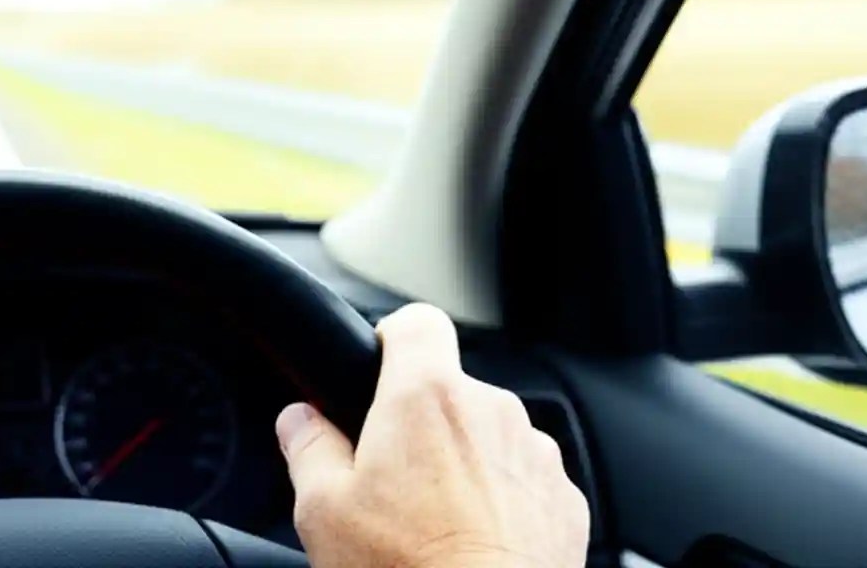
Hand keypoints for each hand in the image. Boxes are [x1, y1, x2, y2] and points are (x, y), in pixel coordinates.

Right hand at [276, 303, 589, 567]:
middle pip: (450, 390)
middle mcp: (492, 412)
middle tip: (389, 480)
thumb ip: (308, 446)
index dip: (393, 340)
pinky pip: (524, 481)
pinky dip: (502, 502)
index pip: (417, 322)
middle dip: (421, 424)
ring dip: (464, 464)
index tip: (378, 370)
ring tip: (433, 523)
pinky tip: (472, 544)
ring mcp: (536, 456)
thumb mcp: (323, 510)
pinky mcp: (567, 502)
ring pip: (489, 437)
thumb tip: (300, 421)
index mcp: (427, 397)